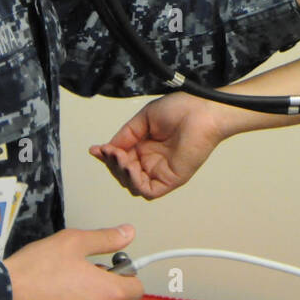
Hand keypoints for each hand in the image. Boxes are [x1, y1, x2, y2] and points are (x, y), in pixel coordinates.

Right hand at [3, 224, 143, 299]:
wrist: (4, 296)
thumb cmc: (36, 270)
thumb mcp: (74, 242)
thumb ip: (106, 239)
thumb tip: (128, 233)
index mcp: (110, 294)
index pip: (137, 290)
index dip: (126, 277)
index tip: (112, 270)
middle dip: (104, 292)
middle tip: (81, 278)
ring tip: (66, 290)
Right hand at [90, 93, 226, 199]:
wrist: (202, 110)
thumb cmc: (182, 109)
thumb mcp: (145, 119)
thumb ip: (126, 135)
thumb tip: (107, 148)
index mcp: (146, 147)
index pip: (121, 159)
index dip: (108, 157)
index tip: (96, 150)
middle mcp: (152, 161)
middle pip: (124, 173)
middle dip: (112, 164)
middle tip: (110, 152)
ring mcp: (161, 171)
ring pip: (132, 184)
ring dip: (121, 173)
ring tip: (120, 157)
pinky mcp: (170, 179)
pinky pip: (147, 190)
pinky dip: (134, 182)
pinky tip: (130, 167)